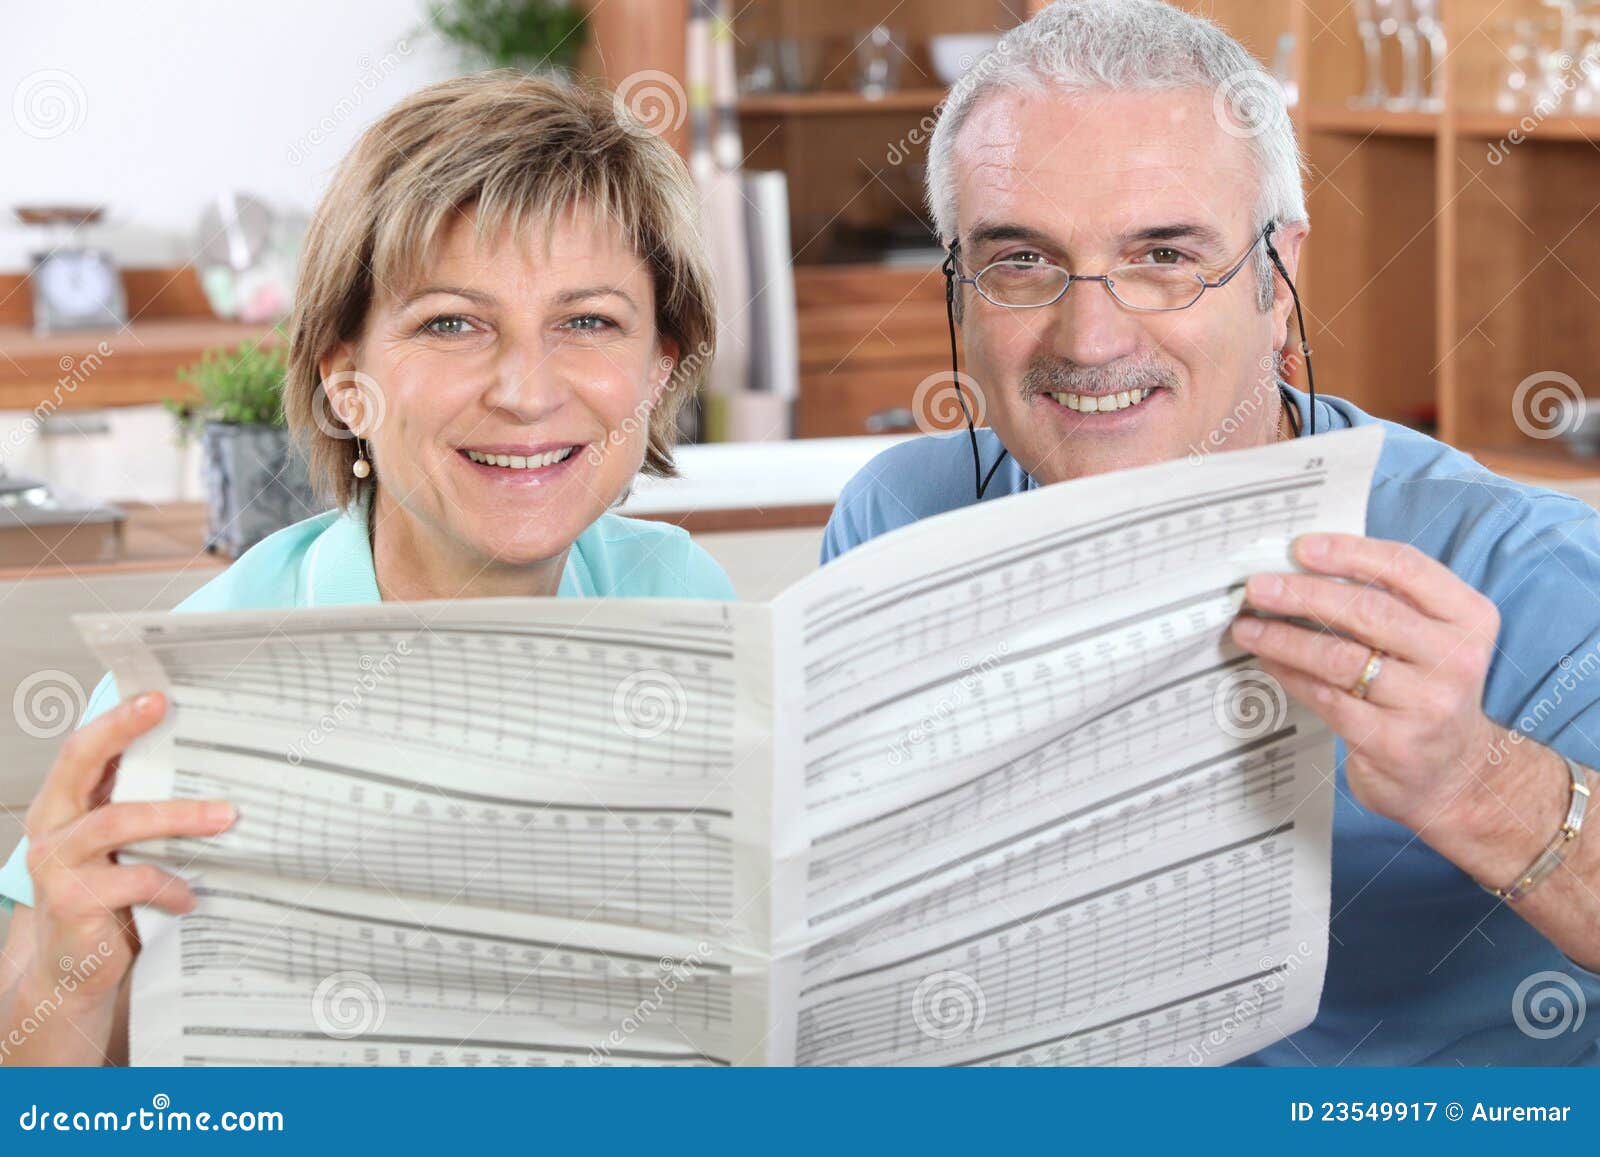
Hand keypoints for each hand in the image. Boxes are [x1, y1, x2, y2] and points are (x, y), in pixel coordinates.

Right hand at [19, 692, 234, 1016]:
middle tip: (172, 714)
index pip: (82, 749)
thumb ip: (140, 809)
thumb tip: (213, 766)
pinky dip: (172, 886)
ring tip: (226, 817)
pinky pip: (134, 879)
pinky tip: (193, 898)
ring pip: (119, 821)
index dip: (115, 719)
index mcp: (63, 806)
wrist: (73, 970)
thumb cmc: (107, 897)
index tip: (156, 695)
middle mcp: (52, 829)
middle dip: (125, 734)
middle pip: (82, 766)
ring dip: (179, 816)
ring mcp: (57, 865)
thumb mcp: (120, 848)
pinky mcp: (73, 901)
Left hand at [1228, 532, 1502, 831]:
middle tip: (1257, 587)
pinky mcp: (1392, 741)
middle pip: (1366, 611)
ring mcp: (1426, 703)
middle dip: (1301, 593)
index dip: (1347, 553)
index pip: (1404, 568)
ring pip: (1338, 657)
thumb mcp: (1432, 639)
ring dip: (1283, 637)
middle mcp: (1454, 658)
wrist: (1457, 774)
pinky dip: (1289, 674)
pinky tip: (1268, 660)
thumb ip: (1387, 602)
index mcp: (1467, 618)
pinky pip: (1326, 697)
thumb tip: (1302, 568)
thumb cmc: (1428, 691)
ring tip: (1248, 627)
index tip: (1299, 547)